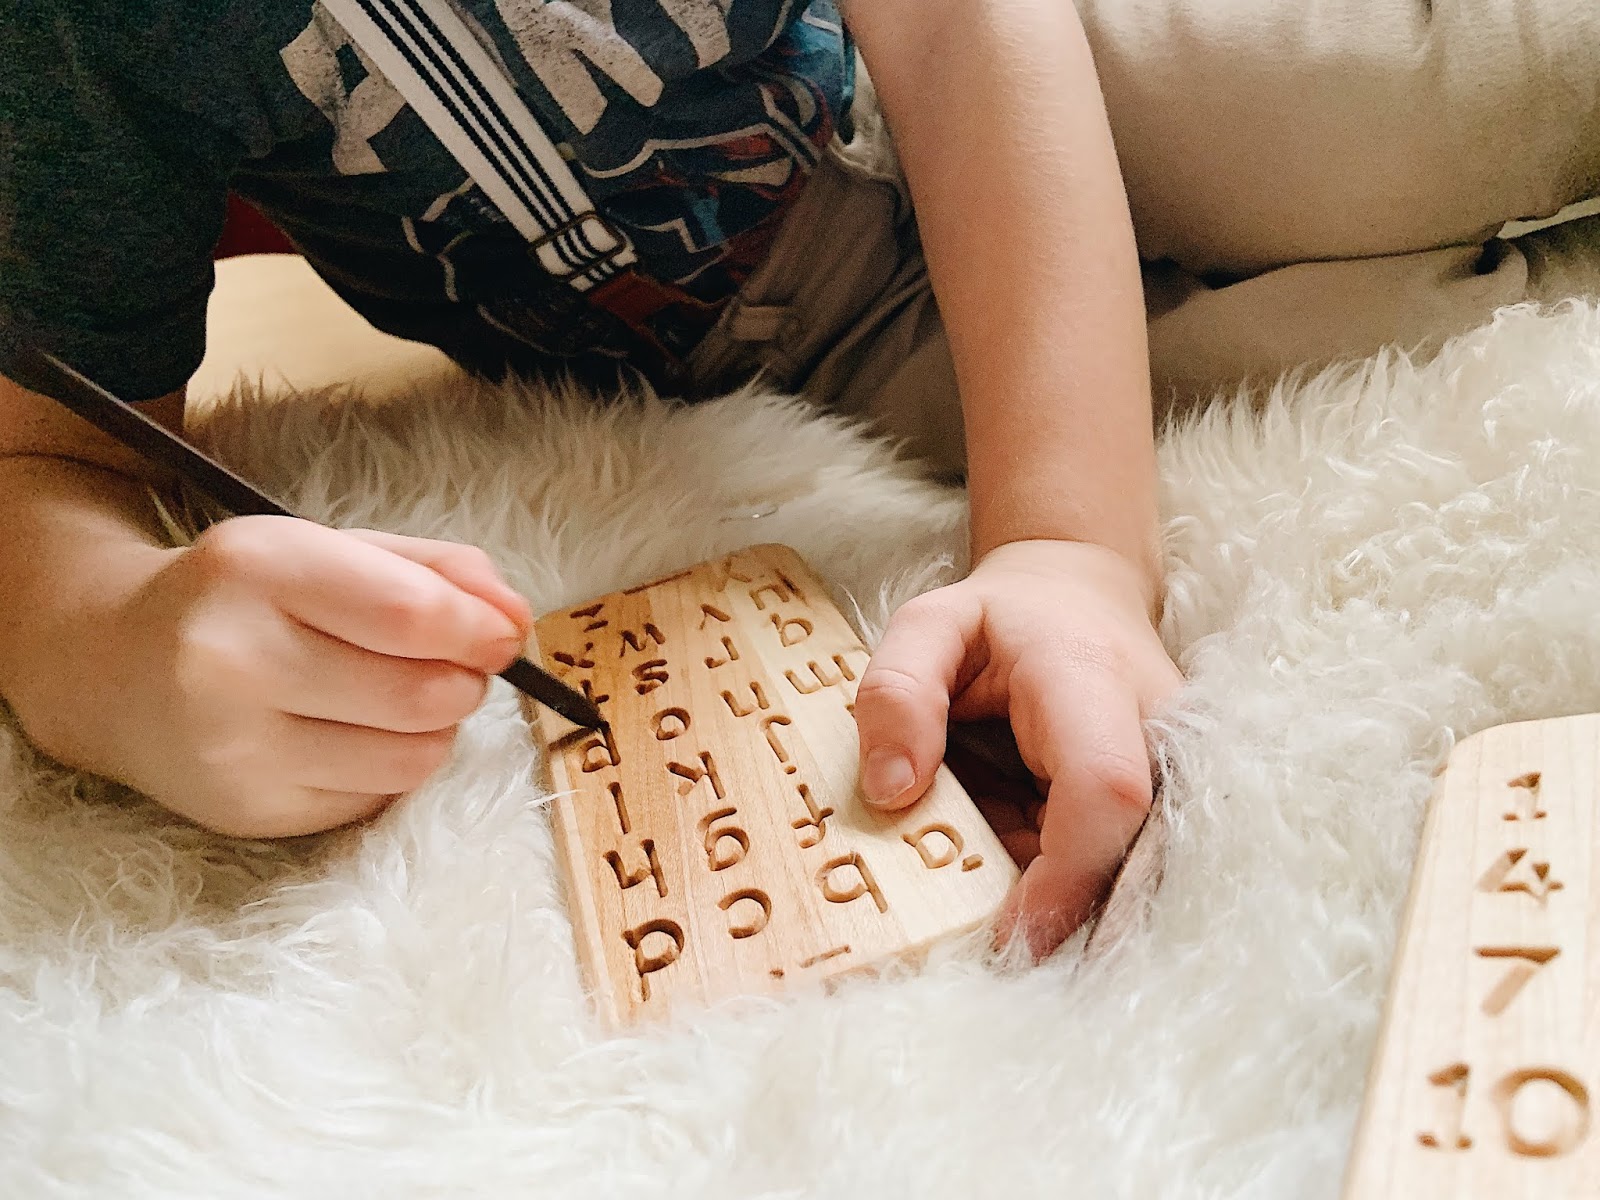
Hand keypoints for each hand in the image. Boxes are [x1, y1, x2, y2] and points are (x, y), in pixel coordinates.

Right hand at [52, 517, 530, 837]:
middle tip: (456, 668)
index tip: (502, 635)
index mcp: (255, 569)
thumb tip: (514, 618)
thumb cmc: (248, 598)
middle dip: (466, 682)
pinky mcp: (247, 811)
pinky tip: (353, 735)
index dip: (478, 630)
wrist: (112, 667)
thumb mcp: (330, 550)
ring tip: (405, 699)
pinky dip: (392, 767)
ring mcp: (234, 747)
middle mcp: (232, 659)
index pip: (407, 614)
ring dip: (437, 729)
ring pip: (410, 758)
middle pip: (420, 694)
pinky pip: (376, 798)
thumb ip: (435, 571)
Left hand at [853, 539, 1180, 956]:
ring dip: (1045, 890)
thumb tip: (894, 792)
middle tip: (971, 925)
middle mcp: (1156, 734)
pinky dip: (1049, 875)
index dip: (1062, 877)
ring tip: (975, 862)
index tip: (1003, 932)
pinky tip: (1003, 845)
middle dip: (1051, 907)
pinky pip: (1110, 868)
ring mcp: (1171, 776)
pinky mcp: (1162, 807)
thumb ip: (897, 691)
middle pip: (1126, 854)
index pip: (1104, 789)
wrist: (1082, 596)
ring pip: (1121, 874)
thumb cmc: (1002, 618)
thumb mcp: (930, 625)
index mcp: (1092, 680)